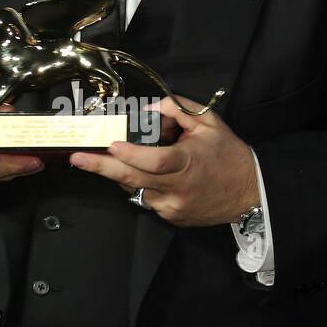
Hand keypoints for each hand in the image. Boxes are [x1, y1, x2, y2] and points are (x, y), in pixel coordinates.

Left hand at [68, 95, 258, 225]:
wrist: (249, 193)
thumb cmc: (228, 155)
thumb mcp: (210, 124)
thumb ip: (179, 110)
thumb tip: (149, 109)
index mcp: (189, 162)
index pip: (156, 161)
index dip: (132, 154)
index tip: (111, 145)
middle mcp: (178, 188)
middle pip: (133, 178)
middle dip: (101, 168)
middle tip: (77, 158)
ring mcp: (172, 206)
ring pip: (135, 189)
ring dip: (120, 173)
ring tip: (111, 158)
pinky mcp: (171, 217)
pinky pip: (145, 199)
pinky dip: (140, 184)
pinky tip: (145, 174)